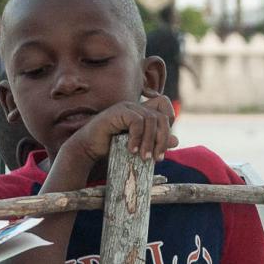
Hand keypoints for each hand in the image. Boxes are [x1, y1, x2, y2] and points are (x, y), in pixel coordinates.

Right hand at [62, 94, 177, 163]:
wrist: (87, 149)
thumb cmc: (111, 149)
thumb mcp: (138, 147)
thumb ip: (155, 142)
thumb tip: (176, 140)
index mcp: (141, 112)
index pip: (164, 105)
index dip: (169, 122)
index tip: (163, 144)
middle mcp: (135, 106)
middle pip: (161, 117)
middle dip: (162, 139)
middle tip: (157, 159)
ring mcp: (126, 107)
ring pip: (150, 120)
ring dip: (150, 142)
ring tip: (144, 158)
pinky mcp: (117, 112)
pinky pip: (136, 121)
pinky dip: (137, 138)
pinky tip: (131, 150)